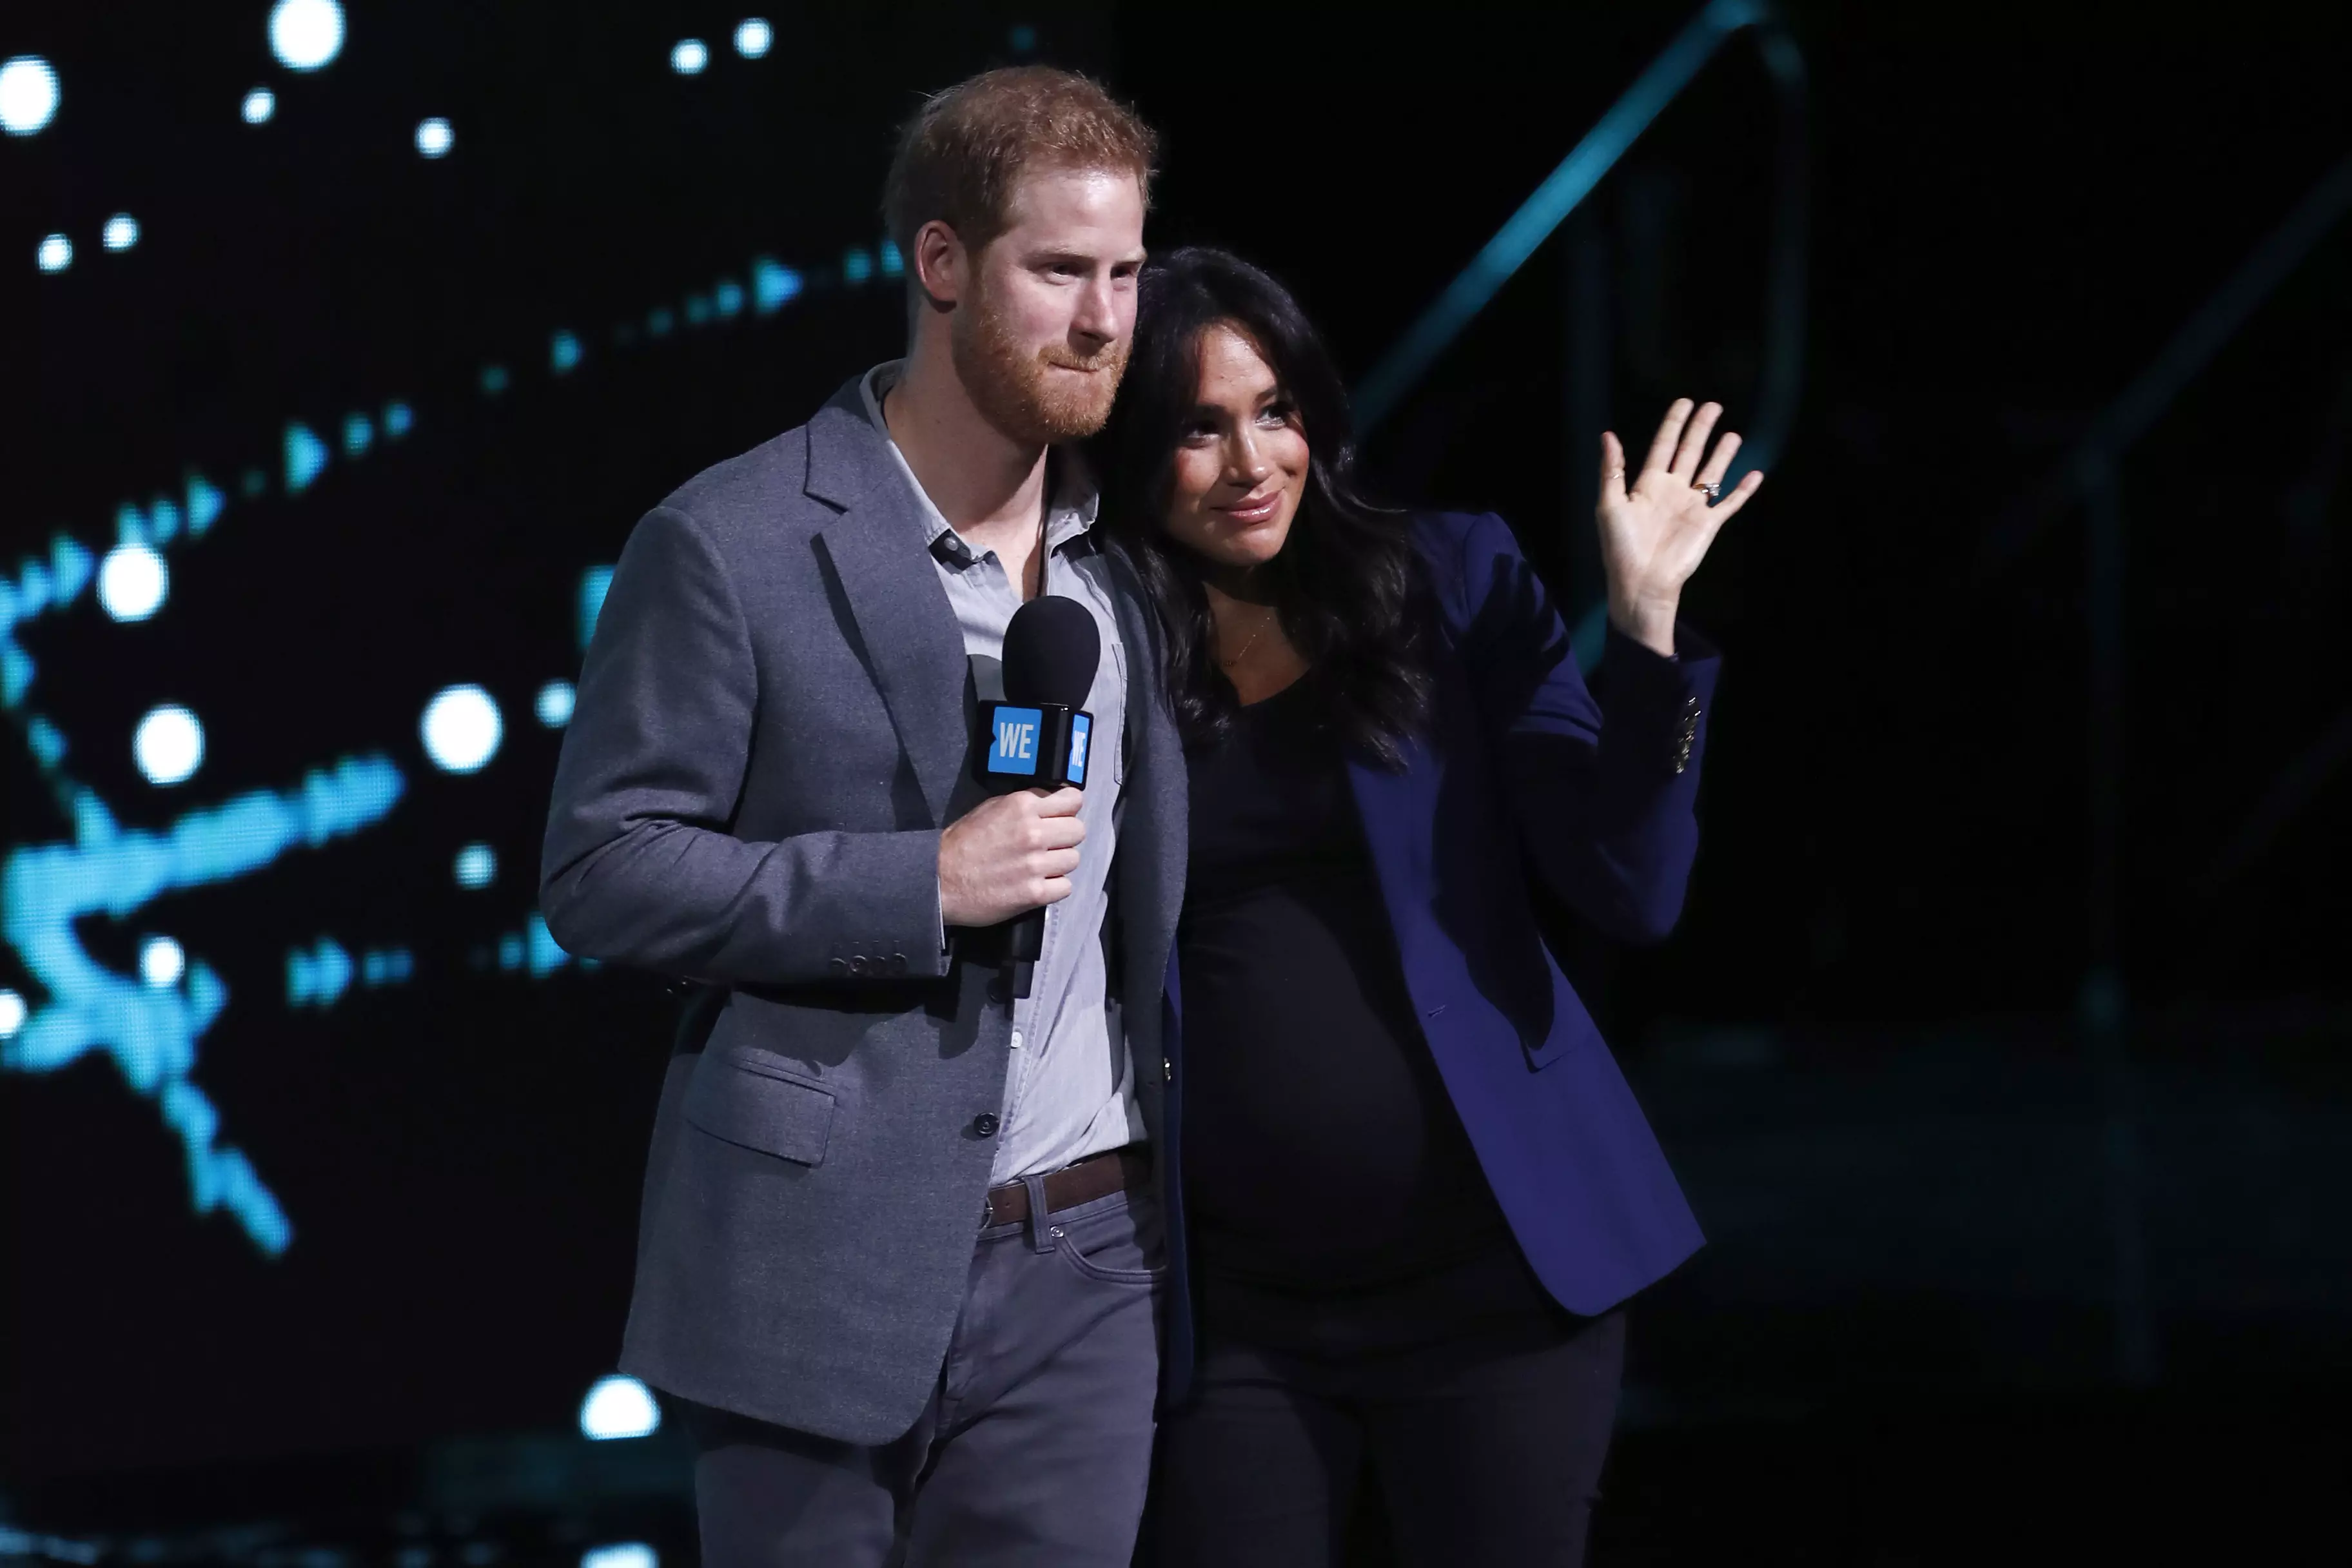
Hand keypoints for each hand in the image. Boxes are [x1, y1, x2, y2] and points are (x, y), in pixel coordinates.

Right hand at [938, 787, 1085, 926]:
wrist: (939, 880)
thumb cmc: (963, 843)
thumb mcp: (991, 808)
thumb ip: (1025, 804)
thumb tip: (1053, 803)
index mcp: (1023, 806)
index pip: (1073, 801)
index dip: (1068, 810)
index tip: (1060, 817)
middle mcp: (1034, 832)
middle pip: (1078, 830)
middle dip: (1065, 837)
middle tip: (1049, 845)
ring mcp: (1035, 864)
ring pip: (1073, 859)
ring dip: (1059, 863)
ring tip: (1039, 867)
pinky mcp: (1035, 893)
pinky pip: (1065, 887)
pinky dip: (1054, 887)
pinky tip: (1037, 884)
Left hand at [1598, 399, 1761, 655]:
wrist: (1642, 582)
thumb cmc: (1621, 547)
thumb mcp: (1609, 505)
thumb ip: (1612, 470)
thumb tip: (1607, 435)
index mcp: (1648, 485)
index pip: (1663, 445)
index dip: (1673, 424)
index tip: (1684, 402)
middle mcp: (1672, 491)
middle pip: (1690, 452)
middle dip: (1701, 429)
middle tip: (1713, 406)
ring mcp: (1692, 507)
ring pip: (1711, 473)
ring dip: (1722, 454)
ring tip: (1733, 434)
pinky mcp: (1708, 524)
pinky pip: (1730, 504)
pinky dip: (1743, 490)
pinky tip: (1755, 474)